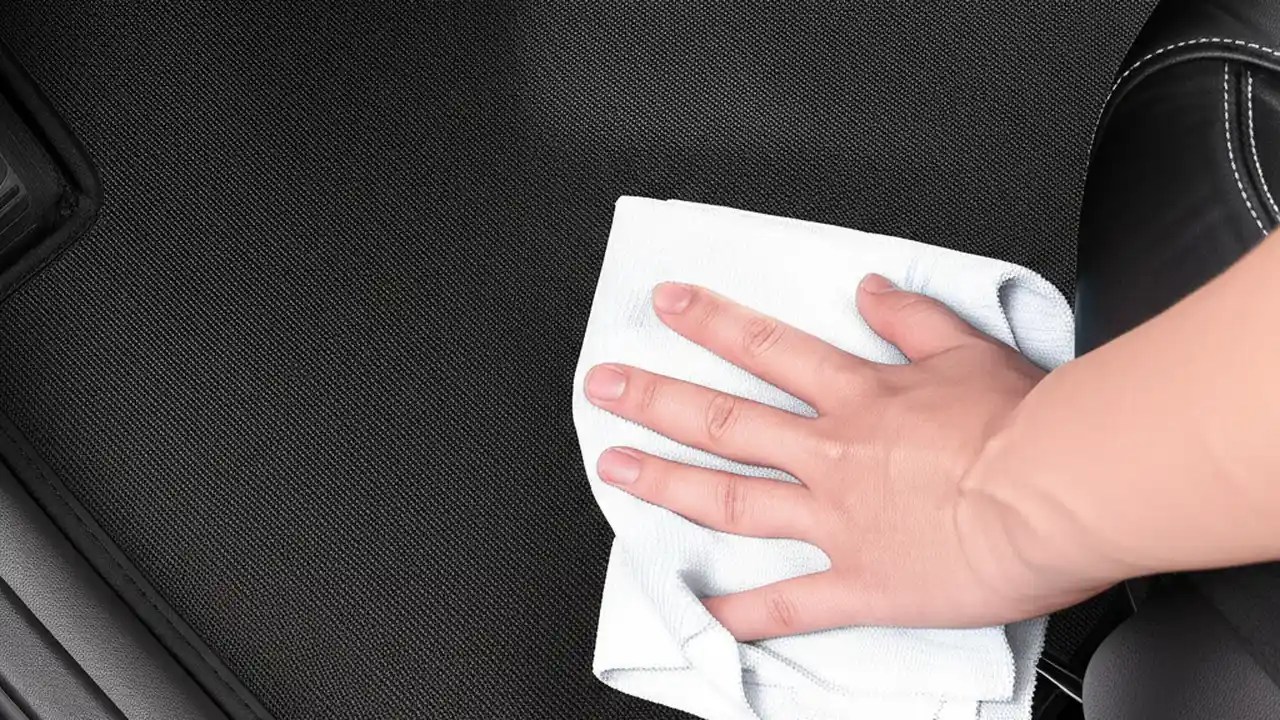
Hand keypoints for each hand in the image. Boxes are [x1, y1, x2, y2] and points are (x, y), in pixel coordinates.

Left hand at [583, 274, 1109, 640]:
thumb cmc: (1027, 428)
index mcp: (860, 397)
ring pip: (730, 498)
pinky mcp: (857, 583)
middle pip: (724, 420)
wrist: (1057, 492)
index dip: (709, 323)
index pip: (766, 348)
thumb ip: (912, 318)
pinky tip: (701, 612)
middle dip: (655, 398)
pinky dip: (740, 612)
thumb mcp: (969, 348)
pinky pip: (786, 603)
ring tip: (616, 469)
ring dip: (667, 482)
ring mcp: (835, 520)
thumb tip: (871, 288)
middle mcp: (833, 454)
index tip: (668, 305)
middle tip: (604, 386)